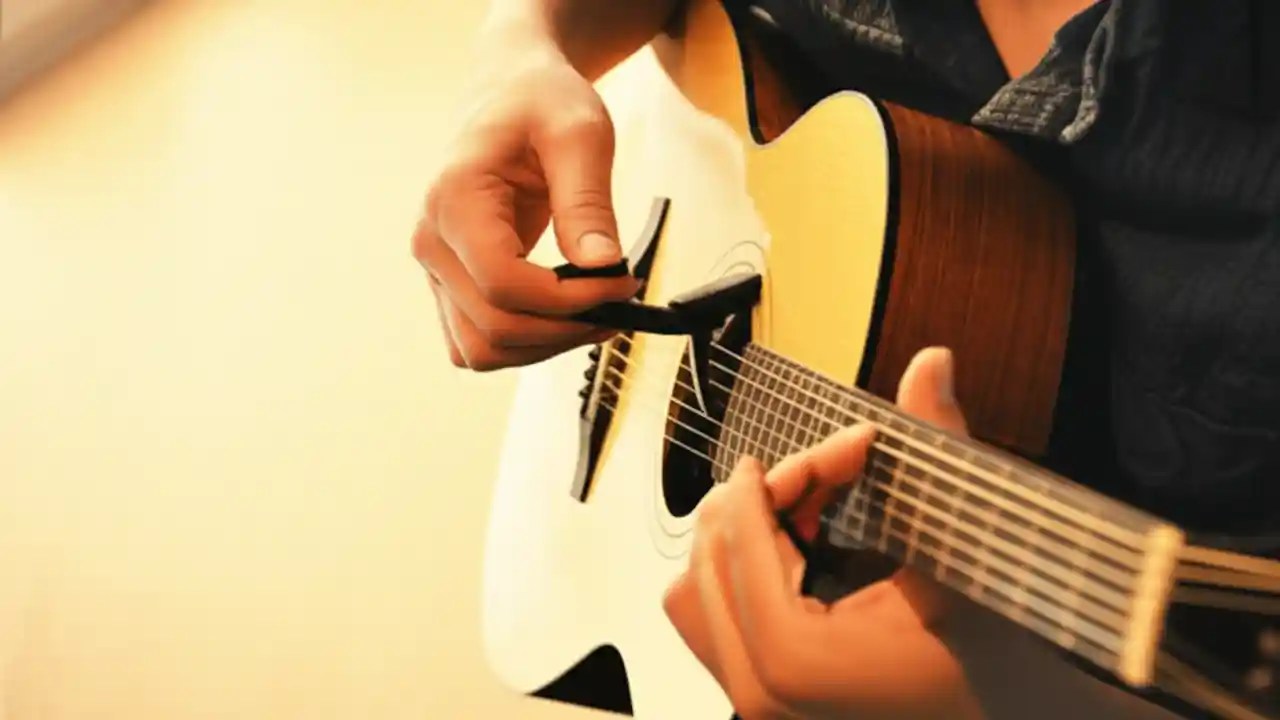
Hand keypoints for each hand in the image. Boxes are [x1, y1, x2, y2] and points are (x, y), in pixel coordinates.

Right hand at [413, 46, 640, 370]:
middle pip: (493, 326)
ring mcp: (437, 267)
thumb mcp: (578, 135)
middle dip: (565, 329)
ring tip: (596, 316)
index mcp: (455, 199)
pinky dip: (524, 345)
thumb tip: (603, 264)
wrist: (510, 94)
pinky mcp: (452, 283)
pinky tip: (564, 319)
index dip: (567, 301)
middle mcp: (433, 240)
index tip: (620, 284)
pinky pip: (477, 342)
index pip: (501, 284)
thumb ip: (586, 202)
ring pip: (481, 349)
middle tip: (619, 303)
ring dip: (544, 347)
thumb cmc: (539, 104)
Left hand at [663, 347, 990, 719]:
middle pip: (707, 559)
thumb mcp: (964, 550)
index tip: (824, 449)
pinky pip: (712, 616)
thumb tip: (933, 361)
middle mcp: (762, 691)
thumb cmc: (994, 658)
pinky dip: (746, 567)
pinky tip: (808, 541)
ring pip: (696, 587)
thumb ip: (940, 448)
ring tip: (818, 502)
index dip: (776, 482)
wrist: (1007, 717)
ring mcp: (757, 700)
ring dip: (748, 530)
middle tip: (835, 465)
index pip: (742, 544)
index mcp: (797, 661)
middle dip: (763, 499)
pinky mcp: (761, 696)